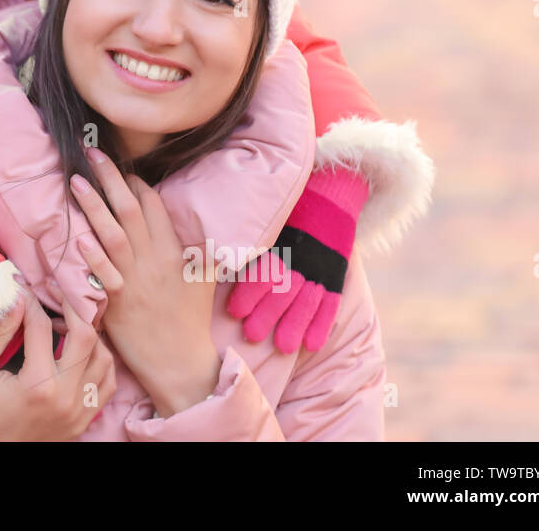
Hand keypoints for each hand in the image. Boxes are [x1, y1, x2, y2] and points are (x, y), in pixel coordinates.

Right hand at [0, 283, 115, 440]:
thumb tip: (15, 298)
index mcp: (38, 385)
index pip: (42, 327)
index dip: (31, 301)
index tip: (23, 290)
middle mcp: (66, 397)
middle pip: (86, 336)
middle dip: (71, 308)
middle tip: (56, 295)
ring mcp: (80, 411)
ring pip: (103, 358)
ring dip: (89, 335)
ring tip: (68, 323)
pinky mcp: (84, 420)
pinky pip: (107, 383)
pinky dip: (100, 362)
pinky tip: (82, 352)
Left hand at [71, 148, 219, 417]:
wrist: (181, 362)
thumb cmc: (189, 319)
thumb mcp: (201, 278)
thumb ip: (196, 247)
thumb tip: (195, 221)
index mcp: (175, 251)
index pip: (154, 206)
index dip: (134, 182)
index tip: (118, 166)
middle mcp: (155, 261)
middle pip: (130, 210)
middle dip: (110, 177)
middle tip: (91, 151)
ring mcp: (136, 281)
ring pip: (114, 235)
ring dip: (94, 206)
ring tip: (76, 180)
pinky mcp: (119, 304)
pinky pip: (105, 276)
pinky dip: (94, 256)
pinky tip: (80, 238)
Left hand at [226, 167, 363, 352]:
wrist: (330, 191)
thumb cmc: (285, 207)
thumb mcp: (264, 217)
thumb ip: (242, 234)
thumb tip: (204, 247)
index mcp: (277, 240)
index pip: (263, 267)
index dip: (249, 289)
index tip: (234, 310)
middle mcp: (299, 256)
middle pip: (283, 288)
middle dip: (268, 312)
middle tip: (252, 335)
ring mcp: (319, 267)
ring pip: (306, 300)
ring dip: (294, 324)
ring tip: (284, 347)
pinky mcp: (334, 275)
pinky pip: (330, 303)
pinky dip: (322, 323)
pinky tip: (313, 344)